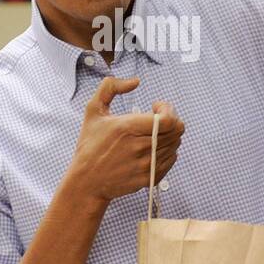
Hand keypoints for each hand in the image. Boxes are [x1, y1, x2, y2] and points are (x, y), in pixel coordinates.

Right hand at [68, 76, 184, 203]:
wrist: (86, 182)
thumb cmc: (90, 145)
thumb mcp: (93, 111)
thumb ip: (110, 87)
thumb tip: (135, 81)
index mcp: (127, 128)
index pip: (168, 120)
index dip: (169, 109)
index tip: (156, 107)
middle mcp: (139, 147)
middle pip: (176, 131)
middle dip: (171, 120)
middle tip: (158, 118)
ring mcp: (145, 165)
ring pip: (175, 144)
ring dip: (169, 135)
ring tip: (153, 133)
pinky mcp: (148, 178)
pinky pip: (171, 160)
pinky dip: (167, 151)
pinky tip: (153, 148)